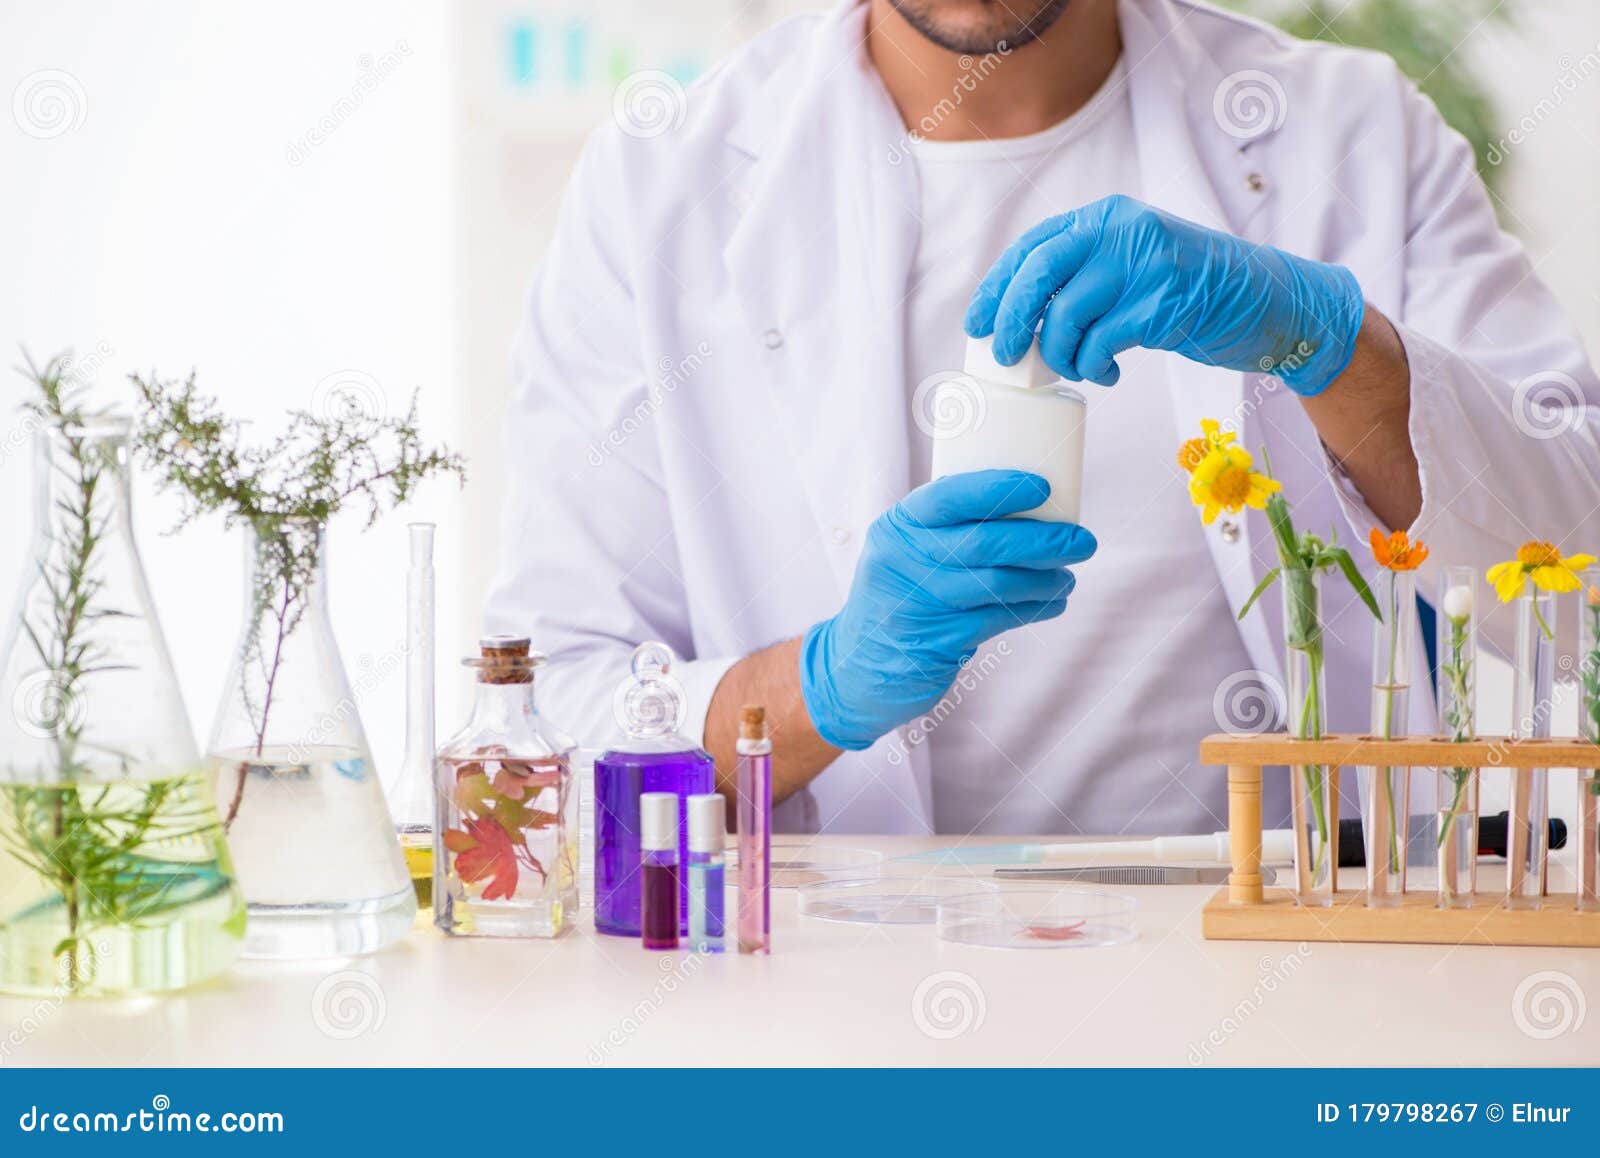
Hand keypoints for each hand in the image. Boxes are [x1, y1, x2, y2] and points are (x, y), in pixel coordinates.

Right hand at [799, 470, 1095, 750]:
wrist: (855, 666)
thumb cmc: (898, 596)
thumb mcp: (904, 553)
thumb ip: (948, 533)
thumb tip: (1032, 512)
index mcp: (897, 527)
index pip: (949, 496)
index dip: (999, 488)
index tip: (1042, 487)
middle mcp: (902, 561)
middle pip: (983, 543)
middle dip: (1043, 540)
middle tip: (1083, 541)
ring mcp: (917, 604)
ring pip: (997, 584)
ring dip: (1044, 579)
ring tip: (1068, 576)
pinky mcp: (935, 642)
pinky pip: (996, 619)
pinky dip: (1032, 609)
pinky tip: (1052, 603)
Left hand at [964, 194, 1365, 396]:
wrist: (1274, 302)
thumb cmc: (1196, 292)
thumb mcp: (1135, 265)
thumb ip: (1086, 275)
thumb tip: (1018, 316)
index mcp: (1108, 217)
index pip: (1032, 247)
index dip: (997, 287)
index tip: (976, 323)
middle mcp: (1123, 231)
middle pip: (1038, 272)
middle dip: (1010, 320)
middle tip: (1004, 356)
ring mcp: (1145, 264)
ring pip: (1066, 315)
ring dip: (1060, 355)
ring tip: (1080, 366)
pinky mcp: (1165, 303)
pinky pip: (1101, 343)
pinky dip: (1094, 366)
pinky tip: (1109, 372)